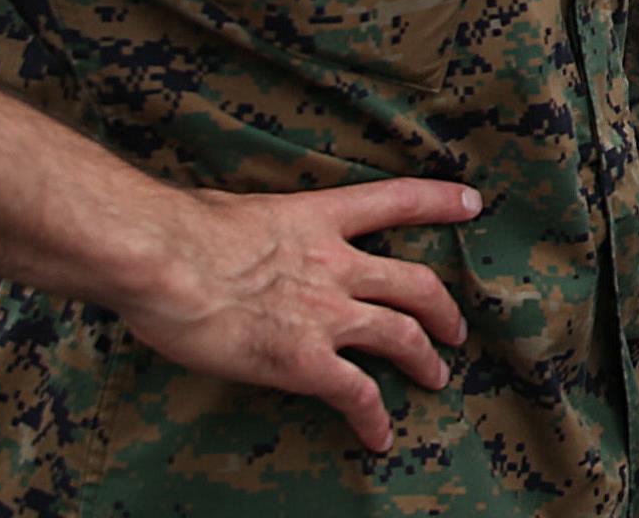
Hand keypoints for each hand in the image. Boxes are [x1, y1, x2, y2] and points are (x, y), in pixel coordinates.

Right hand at [115, 178, 482, 451]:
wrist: (165, 262)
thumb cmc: (178, 229)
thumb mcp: (227, 207)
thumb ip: (249, 223)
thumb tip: (226, 223)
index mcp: (316, 219)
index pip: (395, 202)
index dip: (439, 201)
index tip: (473, 203)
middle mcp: (335, 265)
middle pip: (414, 284)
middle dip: (442, 308)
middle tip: (454, 329)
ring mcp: (326, 314)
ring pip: (402, 336)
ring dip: (425, 359)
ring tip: (436, 377)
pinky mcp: (306, 361)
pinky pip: (357, 395)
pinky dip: (374, 418)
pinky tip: (380, 436)